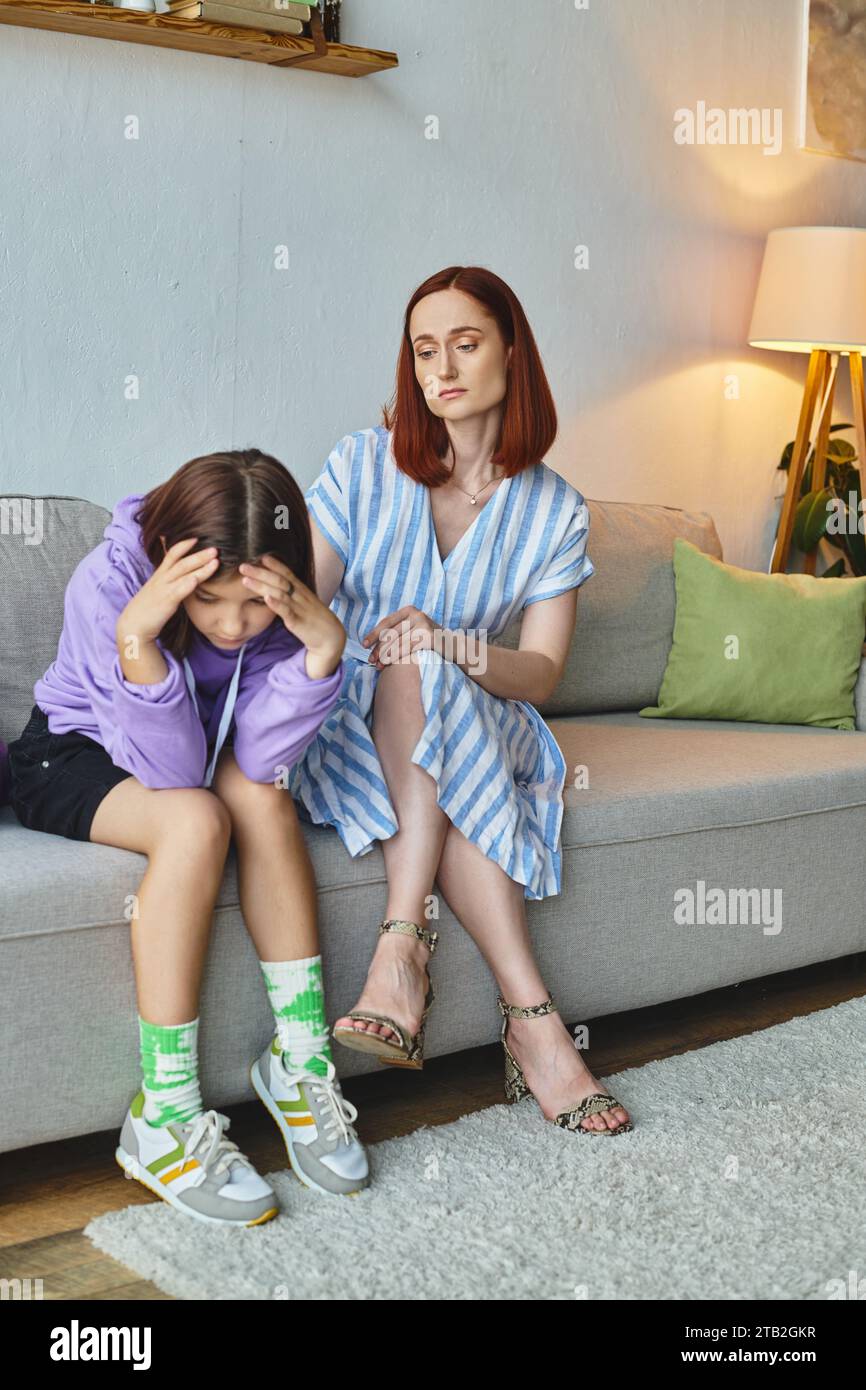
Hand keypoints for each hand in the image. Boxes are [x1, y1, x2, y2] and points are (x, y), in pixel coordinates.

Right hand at [118, 536, 218, 647]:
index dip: (184, 545)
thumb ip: (170, 582)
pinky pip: (177, 591)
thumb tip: (184, 577)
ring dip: (200, 566)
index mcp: (160, 575)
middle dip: (199, 554)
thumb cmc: (148, 609)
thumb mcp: (158, 591)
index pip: (172, 554)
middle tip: (215, 548)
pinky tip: (197, 580)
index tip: (197, 538)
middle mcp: (162, 579)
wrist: (133, 626)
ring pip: (183, 574)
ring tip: (215, 561)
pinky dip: (187, 584)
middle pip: (182, 562)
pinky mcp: (165, 602)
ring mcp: (163, 589)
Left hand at [239, 555, 345, 678]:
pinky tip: (266, 599)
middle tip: (243, 566)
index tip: (261, 557)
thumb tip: (279, 587)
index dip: (275, 565)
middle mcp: (300, 596)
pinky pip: (287, 612)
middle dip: (260, 573)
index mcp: (301, 591)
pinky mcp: (298, 623)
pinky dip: (277, 605)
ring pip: (279, 594)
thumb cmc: (315, 619)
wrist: (331, 637)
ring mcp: (299, 609)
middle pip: (278, 581)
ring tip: (246, 580)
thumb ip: (293, 594)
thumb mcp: (304, 603)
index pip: (287, 574)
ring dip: (262, 586)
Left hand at [362, 606, 440, 667]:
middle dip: (379, 648)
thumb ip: (398, 631)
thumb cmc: (429, 640)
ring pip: (397, 642)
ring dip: (385, 655)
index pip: (386, 622)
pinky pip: (406, 648)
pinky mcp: (428, 636)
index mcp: (409, 610)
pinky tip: (388, 664)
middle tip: (371, 661)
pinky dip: (395, 657)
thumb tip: (375, 644)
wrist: (454, 646)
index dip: (374, 634)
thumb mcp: (413, 629)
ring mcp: (423, 624)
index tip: (364, 645)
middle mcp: (416, 614)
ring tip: (378, 665)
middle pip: (390, 633)